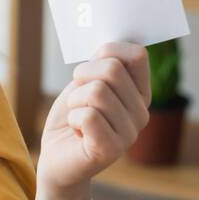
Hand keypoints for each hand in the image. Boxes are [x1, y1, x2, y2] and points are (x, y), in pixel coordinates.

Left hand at [37, 42, 151, 191]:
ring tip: (78, 117)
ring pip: (96, 91)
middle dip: (82, 77)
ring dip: (75, 101)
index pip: (137, 54)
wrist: (56, 158)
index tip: (90, 69)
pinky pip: (87, 115)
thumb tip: (114, 41)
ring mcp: (130, 134)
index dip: (107, 52)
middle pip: (112, 69)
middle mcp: (142, 113)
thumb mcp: (86, 81)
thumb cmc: (72, 116)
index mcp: (140, 93)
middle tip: (78, 98)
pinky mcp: (111, 150)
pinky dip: (73, 119)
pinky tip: (77, 132)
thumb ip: (103, 62)